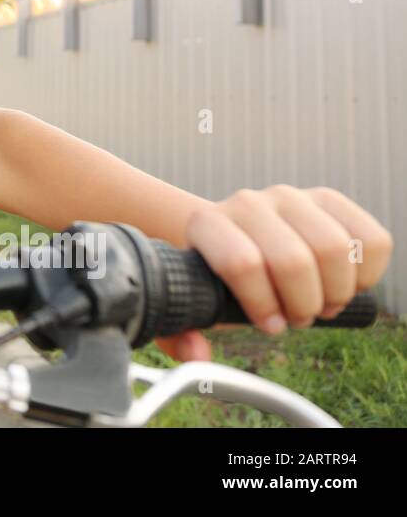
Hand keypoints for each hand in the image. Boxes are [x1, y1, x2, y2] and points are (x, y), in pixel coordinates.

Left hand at [154, 185, 392, 361]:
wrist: (235, 237)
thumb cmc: (215, 279)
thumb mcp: (190, 305)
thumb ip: (180, 334)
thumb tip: (197, 353)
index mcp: (206, 224)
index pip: (242, 263)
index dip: (263, 305)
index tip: (270, 326)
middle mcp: (247, 203)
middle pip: (294, 260)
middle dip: (303, 305)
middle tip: (298, 318)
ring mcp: (290, 197)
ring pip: (334, 248)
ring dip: (335, 292)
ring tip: (319, 304)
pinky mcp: (327, 200)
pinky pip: (370, 239)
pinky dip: (367, 274)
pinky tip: (345, 285)